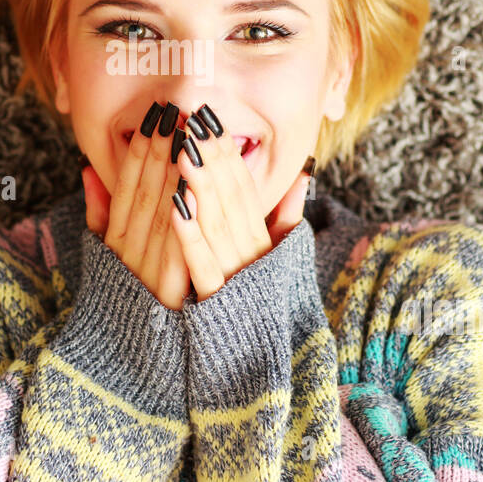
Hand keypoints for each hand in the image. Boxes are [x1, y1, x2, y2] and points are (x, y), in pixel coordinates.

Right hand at [82, 101, 191, 309]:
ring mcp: (148, 274)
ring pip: (162, 215)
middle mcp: (128, 255)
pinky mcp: (171, 292)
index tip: (151, 118)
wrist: (130, 361)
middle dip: (160, 152)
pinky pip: (177, 250)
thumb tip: (87, 169)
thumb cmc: (125, 299)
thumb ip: (98, 213)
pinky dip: (182, 218)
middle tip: (173, 114)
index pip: (127, 189)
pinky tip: (190, 189)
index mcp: (116, 243)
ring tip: (187, 138)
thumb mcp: (106, 255)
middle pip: (146, 195)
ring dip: (174, 174)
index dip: (138, 152)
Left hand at [168, 103, 311, 300]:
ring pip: (216, 224)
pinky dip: (190, 233)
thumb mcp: (278, 257)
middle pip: (231, 200)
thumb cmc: (256, 301)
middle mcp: (251, 256)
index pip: (245, 188)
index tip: (211, 120)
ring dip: (200, 186)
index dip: (228, 154)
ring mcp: (234, 278)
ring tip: (184, 152)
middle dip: (212, 159)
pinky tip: (176, 204)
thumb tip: (305, 172)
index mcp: (262, 240)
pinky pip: (202, 263)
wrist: (248, 361)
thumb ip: (288, 216)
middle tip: (195, 122)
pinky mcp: (213, 303)